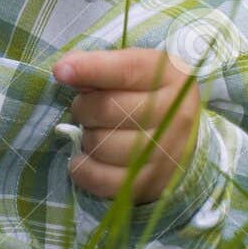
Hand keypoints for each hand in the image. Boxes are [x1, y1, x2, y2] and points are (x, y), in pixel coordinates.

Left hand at [52, 48, 200, 205]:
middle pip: (108, 109)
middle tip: (85, 108)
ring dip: (86, 137)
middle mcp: (175, 114)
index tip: (61, 71)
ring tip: (93, 132)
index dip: (89, 69)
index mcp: (171, 76)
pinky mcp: (152, 184)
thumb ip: (100, 64)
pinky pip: (103, 180)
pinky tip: (84, 158)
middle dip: (84, 107)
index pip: (126, 70)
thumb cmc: (151, 94)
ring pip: (102, 144)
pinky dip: (83, 169)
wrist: (186, 137)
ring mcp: (166, 153)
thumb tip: (65, 70)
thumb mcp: (135, 68)